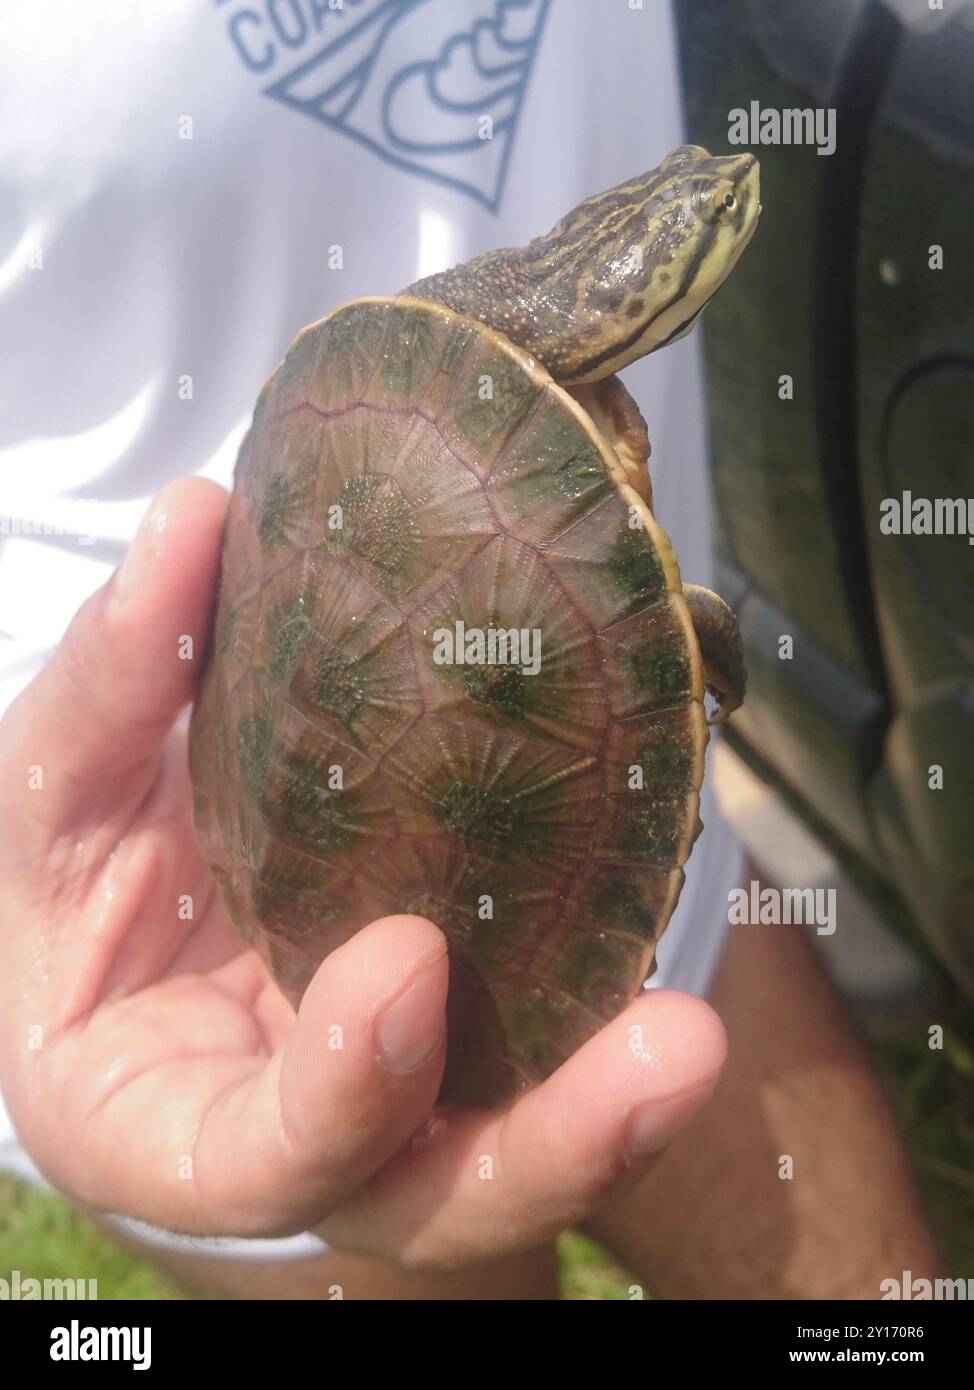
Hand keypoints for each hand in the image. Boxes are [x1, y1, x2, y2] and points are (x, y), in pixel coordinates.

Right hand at [0, 478, 726, 1268]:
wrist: (141, 893)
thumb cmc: (80, 865)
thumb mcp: (63, 786)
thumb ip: (114, 681)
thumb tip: (191, 517)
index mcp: (152, 1117)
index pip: (248, 1157)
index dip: (334, 1090)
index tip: (408, 960)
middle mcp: (288, 1142)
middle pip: (425, 1198)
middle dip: (547, 1145)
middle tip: (668, 1047)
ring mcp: (389, 1111)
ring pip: (507, 1160)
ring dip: (611, 1111)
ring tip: (693, 1032)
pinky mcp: (459, 1054)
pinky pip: (541, 1063)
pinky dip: (605, 1028)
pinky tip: (667, 959)